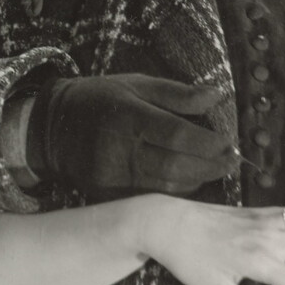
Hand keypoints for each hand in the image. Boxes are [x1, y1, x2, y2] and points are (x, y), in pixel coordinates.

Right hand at [26, 74, 235, 198]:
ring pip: (165, 188)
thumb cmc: (100, 100)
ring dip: (197, 182)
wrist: (53, 129)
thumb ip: (176, 93)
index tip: (229, 144)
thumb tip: (216, 97)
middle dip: (210, 167)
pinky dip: (174, 195)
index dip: (208, 144)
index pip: (176, 135)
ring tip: (214, 171)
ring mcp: (111, 177)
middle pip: (175, 166)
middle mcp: (118, 150)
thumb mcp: (135, 84)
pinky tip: (188, 183)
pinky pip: (149, 201)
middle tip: (231, 162)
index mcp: (127, 116)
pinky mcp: (106, 196)